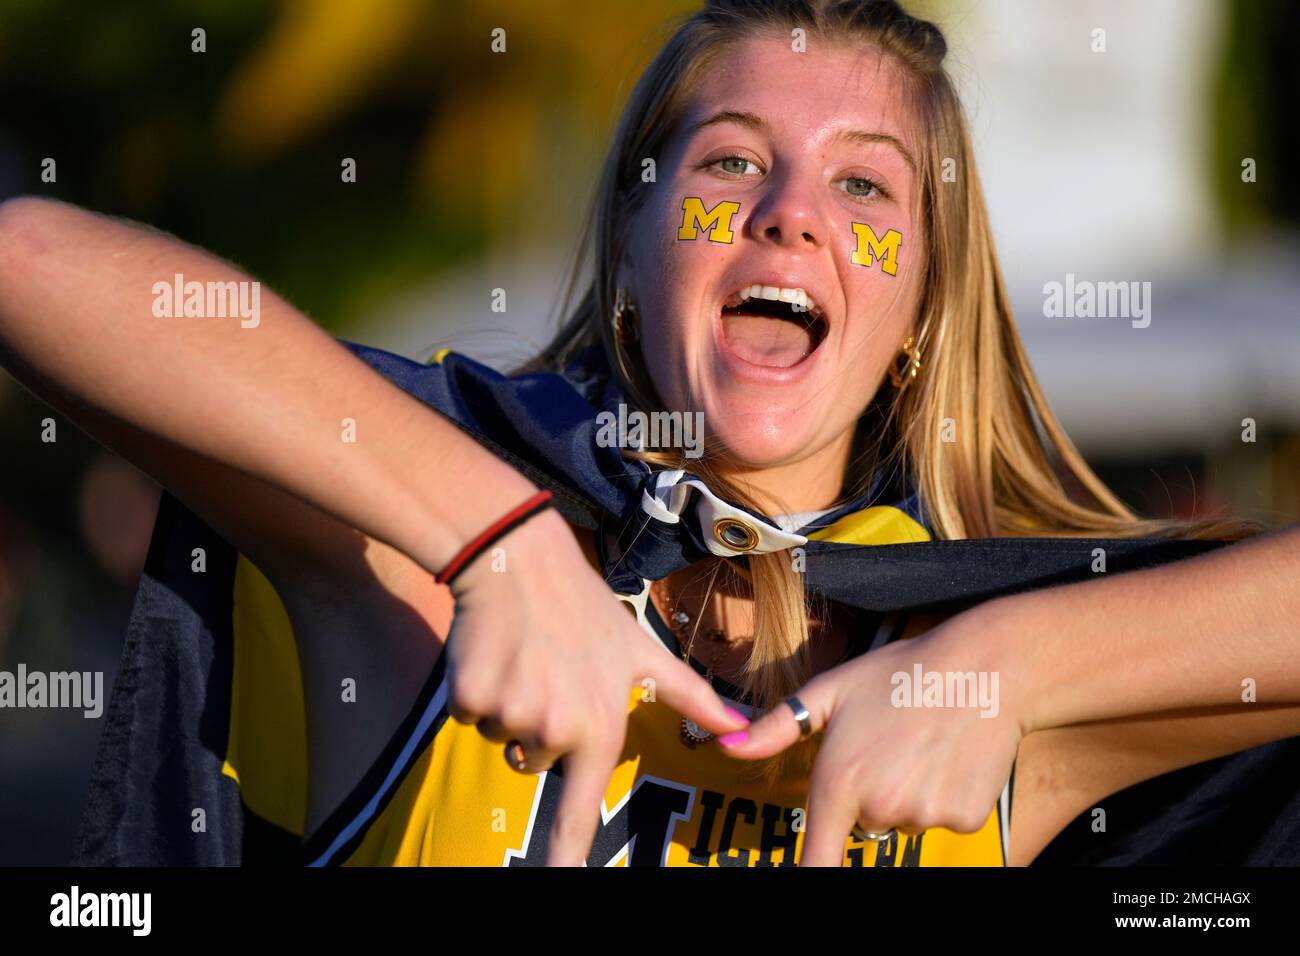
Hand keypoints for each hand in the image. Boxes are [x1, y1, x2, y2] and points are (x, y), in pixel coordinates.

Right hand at [443, 507, 749, 865]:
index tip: (559, 883)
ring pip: (500, 739)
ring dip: (507, 706)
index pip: (578, 814)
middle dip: (537, 727)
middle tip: (550, 672)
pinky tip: (496, 652)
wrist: (522, 562)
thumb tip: (743, 731)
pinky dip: (475, 691)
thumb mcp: (643, 653)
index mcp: (598, 727)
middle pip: (532, 765)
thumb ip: (693, 700)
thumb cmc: (586, 609)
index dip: (564, 859)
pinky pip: (469, 717)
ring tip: (526, 657)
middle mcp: (555, 731)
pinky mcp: (469, 700)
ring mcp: (510, 716)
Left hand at [716, 602, 1026, 865]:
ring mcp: (924, 817)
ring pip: (905, 820)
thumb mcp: (831, 690)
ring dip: (909, 794)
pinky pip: (943, 818)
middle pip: (865, 824)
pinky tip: (951, 754)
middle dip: (870, 796)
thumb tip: (727, 744)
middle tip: (888, 746)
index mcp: (840, 781)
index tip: (810, 869)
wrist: (985, 669)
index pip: (816, 860)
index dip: (811, 870)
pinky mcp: (964, 819)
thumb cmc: (900, 673)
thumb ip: (776, 727)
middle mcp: (879, 808)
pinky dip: (946, 796)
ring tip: (922, 743)